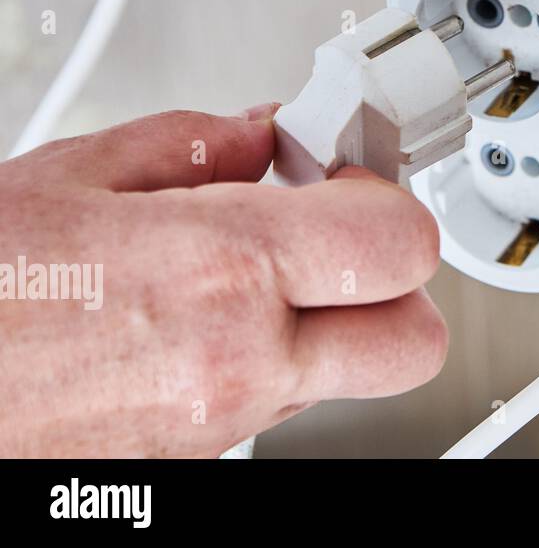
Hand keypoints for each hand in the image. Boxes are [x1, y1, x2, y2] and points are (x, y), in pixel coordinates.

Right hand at [0, 106, 447, 456]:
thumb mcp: (64, 177)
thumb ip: (191, 147)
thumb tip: (262, 132)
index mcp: (220, 271)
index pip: (399, 242)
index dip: (387, 195)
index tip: (347, 170)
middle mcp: (237, 362)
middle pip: (414, 339)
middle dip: (396, 282)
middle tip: (340, 234)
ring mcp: (219, 424)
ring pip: (350, 376)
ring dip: (332, 321)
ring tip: (255, 272)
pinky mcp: (194, 465)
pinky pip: (278, 405)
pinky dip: (269, 361)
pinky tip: (203, 320)